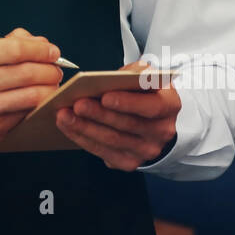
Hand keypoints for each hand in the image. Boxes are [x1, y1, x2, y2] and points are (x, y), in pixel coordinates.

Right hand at [0, 28, 64, 158]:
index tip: (53, 51)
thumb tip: (41, 43)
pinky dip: (38, 106)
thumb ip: (7, 44)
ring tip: (52, 84)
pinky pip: (26, 115)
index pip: (16, 50)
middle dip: (50, 70)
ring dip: (50, 89)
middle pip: (28, 73)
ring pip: (32, 97)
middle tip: (57, 69)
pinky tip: (39, 100)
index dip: (41, 50)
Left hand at [55, 61, 179, 170]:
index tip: (105, 96)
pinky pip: (103, 152)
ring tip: (64, 115)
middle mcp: (162, 132)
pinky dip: (83, 139)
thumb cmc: (144, 91)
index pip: (151, 106)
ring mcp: (147, 150)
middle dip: (99, 114)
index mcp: (169, 106)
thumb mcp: (145, 76)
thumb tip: (115, 77)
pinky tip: (68, 127)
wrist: (152, 119)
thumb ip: (135, 73)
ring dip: (85, 128)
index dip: (127, 102)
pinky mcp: (130, 162)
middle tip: (76, 104)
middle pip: (127, 125)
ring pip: (112, 140)